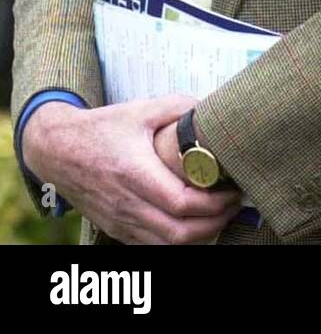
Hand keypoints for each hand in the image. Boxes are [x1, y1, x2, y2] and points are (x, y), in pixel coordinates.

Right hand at [23, 94, 242, 243]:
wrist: (56, 150)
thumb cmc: (101, 129)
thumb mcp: (141, 110)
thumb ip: (179, 107)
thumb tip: (211, 108)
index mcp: (135, 173)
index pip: (181, 203)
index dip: (214, 203)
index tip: (234, 191)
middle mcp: (127, 203)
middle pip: (178, 232)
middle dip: (214, 223)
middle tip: (234, 205)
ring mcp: (119, 220)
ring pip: (166, 244)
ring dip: (198, 234)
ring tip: (220, 214)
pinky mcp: (115, 228)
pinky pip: (151, 244)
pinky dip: (176, 239)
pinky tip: (193, 222)